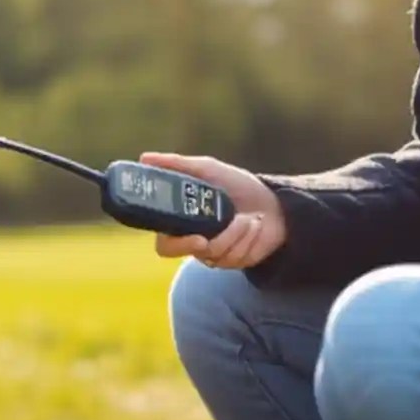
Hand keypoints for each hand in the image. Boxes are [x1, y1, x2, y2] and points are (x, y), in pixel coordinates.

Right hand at [140, 152, 287, 268]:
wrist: (274, 203)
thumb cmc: (238, 185)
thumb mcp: (208, 169)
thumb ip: (177, 165)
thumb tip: (144, 158)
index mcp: (184, 222)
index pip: (165, 243)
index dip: (175, 244)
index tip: (195, 237)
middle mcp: (194, 241)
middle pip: (182, 253)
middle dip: (197, 244)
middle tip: (210, 237)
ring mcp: (214, 254)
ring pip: (215, 253)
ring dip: (236, 232)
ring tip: (248, 217)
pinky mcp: (233, 261)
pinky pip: (234, 256)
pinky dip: (248, 238)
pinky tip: (256, 226)